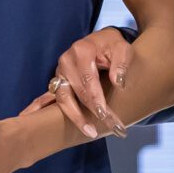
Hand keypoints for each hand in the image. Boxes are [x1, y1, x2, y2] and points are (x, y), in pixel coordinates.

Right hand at [24, 25, 133, 139]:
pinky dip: (53, 112)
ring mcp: (60, 72)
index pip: (88, 80)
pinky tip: (51, 125)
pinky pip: (54, 99)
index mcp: (81, 51)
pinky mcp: (58, 80)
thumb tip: (118, 83)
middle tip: (105, 127)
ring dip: (75, 117)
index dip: (96, 99)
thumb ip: (120, 65)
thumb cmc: (111, 45)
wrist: (101, 41)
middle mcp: (66, 61)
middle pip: (75, 92)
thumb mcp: (122, 49)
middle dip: (89, 112)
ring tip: (89, 131)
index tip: (105, 115)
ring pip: (63, 98)